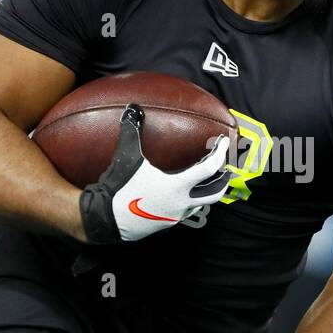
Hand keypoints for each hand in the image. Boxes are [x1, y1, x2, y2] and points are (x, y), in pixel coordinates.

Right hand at [78, 103, 231, 243]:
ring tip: (205, 179)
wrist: (106, 220)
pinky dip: (190, 199)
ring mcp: (175, 216)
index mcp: (178, 186)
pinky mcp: (166, 224)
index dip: (220, 154)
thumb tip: (132, 109)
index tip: (224, 143)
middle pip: (215, 193)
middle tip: (226, 167)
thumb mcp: (127, 157)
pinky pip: (185, 211)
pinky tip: (181, 191)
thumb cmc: (119, 188)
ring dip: (206, 191)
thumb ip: (131, 131)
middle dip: (224, 180)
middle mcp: (181, 203)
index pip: (209, 170)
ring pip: (200, 204)